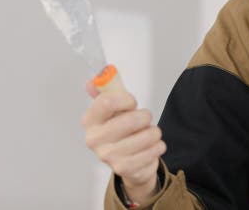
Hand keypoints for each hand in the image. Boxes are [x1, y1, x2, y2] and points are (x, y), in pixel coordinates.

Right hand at [81, 80, 165, 203]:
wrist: (129, 160)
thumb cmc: (122, 129)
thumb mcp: (115, 107)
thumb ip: (108, 90)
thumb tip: (95, 80)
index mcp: (90, 120)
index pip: (106, 102)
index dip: (126, 99)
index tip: (131, 102)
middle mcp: (94, 139)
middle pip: (130, 120)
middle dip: (144, 117)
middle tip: (144, 119)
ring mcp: (108, 155)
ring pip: (146, 136)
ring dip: (154, 132)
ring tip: (150, 133)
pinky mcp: (123, 168)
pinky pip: (151, 152)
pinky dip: (158, 146)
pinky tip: (153, 146)